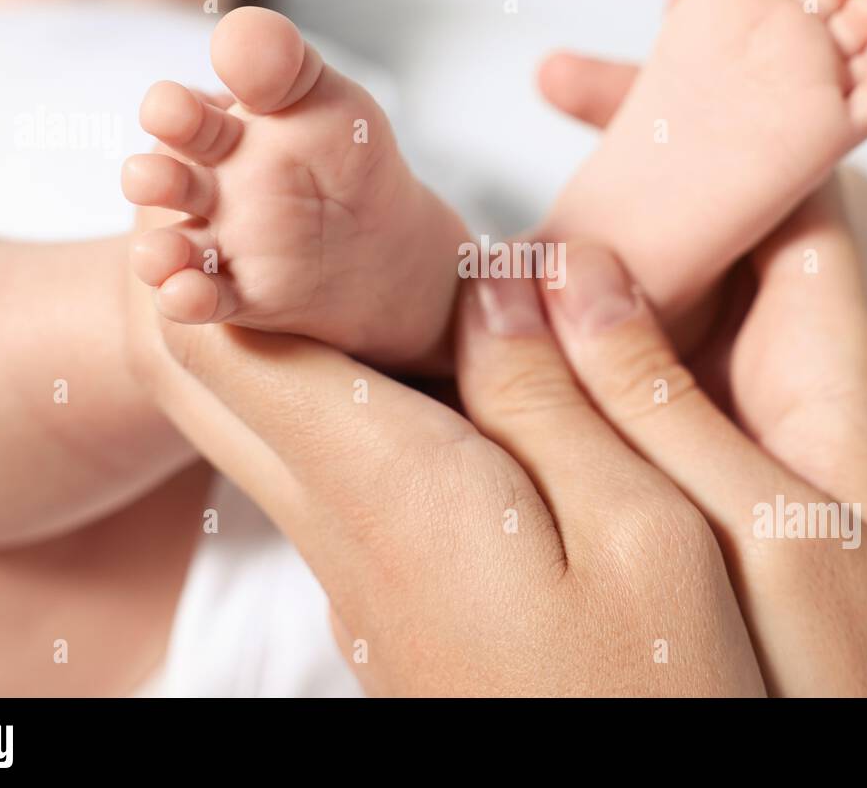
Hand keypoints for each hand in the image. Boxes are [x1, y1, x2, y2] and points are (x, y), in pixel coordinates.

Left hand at [125, 220, 765, 695]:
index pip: (229, 340)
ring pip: (258, 419)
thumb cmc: (656, 693)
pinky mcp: (389, 588)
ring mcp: (357, 566)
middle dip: (210, 272)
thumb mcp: (651, 528)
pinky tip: (403, 356)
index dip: (215, 244)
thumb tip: (506, 278)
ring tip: (326, 242)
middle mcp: (345, 529)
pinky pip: (320, 465)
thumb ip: (565, 392)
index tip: (245, 172)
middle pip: (211, 377)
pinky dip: (326, 387)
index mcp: (394, 487)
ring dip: (267, 325)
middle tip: (263, 191)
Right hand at [537, 50, 866, 693]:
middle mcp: (767, 382)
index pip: (785, 187)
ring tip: (479, 224)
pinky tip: (477, 347)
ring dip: (571, 267)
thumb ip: (658, 398)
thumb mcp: (761, 519)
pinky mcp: (664, 484)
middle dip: (628, 170)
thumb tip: (564, 271)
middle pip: (704, 233)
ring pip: (639, 313)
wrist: (832, 769)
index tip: (623, 62)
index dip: (719, 111)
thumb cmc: (840, 673)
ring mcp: (712, 431)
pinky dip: (546, 359)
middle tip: (538, 103)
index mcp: (822, 366)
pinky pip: (605, 393)